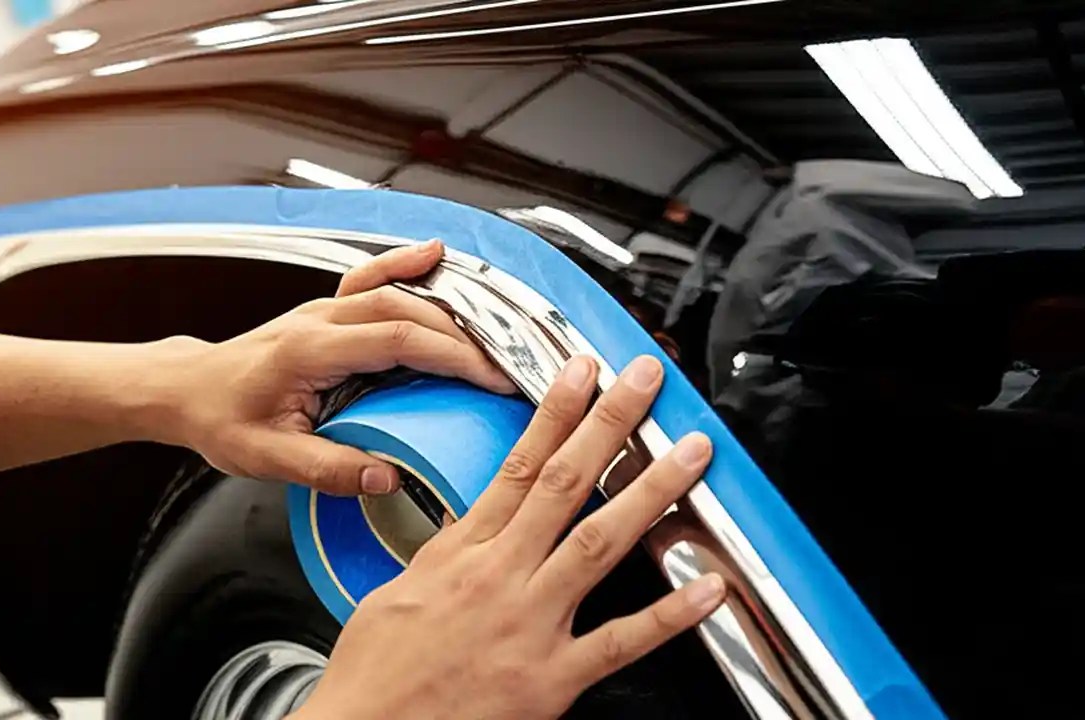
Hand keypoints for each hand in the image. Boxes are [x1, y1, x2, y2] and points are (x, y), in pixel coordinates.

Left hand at [170, 240, 514, 494]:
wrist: (187, 389)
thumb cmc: (220, 418)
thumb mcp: (266, 458)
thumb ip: (326, 469)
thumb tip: (386, 475)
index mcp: (309, 350)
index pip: (397, 339)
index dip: (452, 356)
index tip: (491, 379)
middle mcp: (319, 318)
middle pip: (409, 310)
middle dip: (466, 338)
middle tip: (507, 370)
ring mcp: (323, 309)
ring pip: (398, 292)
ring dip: (450, 311)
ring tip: (495, 336)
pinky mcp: (327, 311)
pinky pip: (373, 278)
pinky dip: (406, 264)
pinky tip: (435, 254)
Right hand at [293, 355, 724, 719]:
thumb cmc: (376, 672)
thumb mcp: (399, 589)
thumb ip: (448, 552)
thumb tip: (471, 522)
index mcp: (462, 552)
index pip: (519, 464)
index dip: (557, 411)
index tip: (582, 372)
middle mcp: (501, 576)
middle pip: (565, 482)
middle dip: (610, 423)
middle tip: (646, 382)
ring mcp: (531, 623)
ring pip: (600, 542)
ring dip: (651, 491)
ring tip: (690, 453)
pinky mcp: (550, 678)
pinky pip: (621, 641)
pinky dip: (669, 614)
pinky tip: (707, 585)